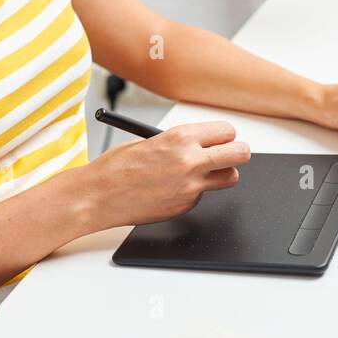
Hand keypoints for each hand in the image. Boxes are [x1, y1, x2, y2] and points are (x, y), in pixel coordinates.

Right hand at [82, 120, 250, 228]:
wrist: (98, 195)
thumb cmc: (117, 166)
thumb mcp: (153, 140)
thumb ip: (182, 141)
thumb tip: (205, 142)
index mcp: (181, 137)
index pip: (227, 131)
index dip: (225, 136)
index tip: (221, 139)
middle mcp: (190, 160)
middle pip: (240, 153)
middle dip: (237, 153)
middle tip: (228, 155)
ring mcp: (190, 186)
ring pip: (230, 178)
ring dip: (222, 174)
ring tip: (201, 173)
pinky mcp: (185, 206)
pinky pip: (202, 195)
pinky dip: (193, 192)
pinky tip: (171, 190)